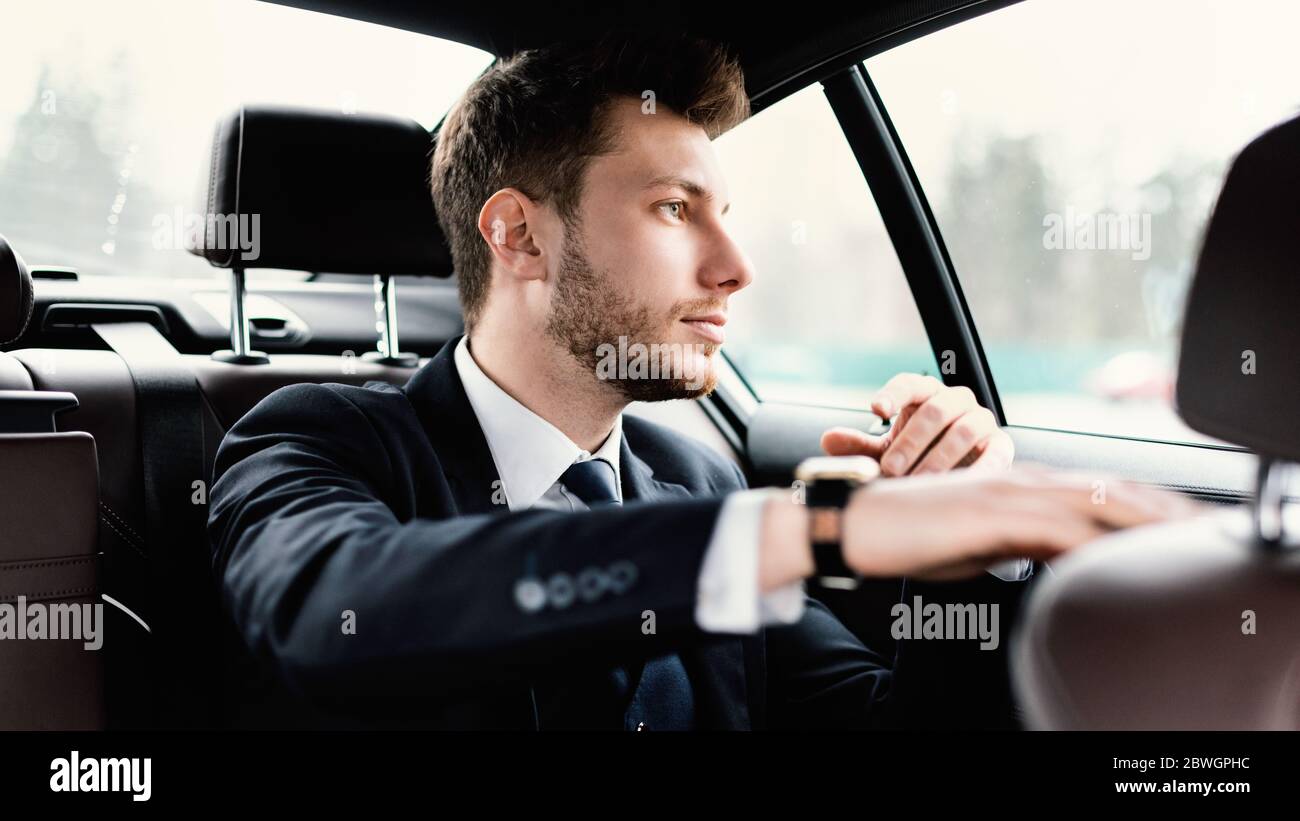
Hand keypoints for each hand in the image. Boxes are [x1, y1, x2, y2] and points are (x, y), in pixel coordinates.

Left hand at [821, 374, 1012, 476]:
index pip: (910, 384)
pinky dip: (979, 468)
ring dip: (938, 458)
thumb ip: (858, 447)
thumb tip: (829, 439)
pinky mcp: (1000, 445)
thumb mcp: (885, 453)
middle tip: (891, 469)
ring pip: (963, 430)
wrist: (955, 477)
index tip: (877, 410)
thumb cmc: (916, 458)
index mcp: (925, 395)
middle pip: (934, 411)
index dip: (894, 393)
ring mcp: (980, 421)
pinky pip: (995, 452)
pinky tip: (960, 485)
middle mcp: (955, 401)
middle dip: (910, 441)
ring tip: (918, 483)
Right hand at [839, 465, 1201, 580]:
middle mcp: (1020, 477)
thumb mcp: (977, 541)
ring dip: (1138, 521)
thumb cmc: (909, 536)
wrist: (856, 525)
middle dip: (1157, 508)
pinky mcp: (989, 511)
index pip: (1095, 488)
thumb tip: (1055, 558)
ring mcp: (1006, 490)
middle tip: (1194, 529)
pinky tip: (1113, 556)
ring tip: (1174, 540)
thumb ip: (1020, 541)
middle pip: (1106, 487)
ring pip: (1090, 500)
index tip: (1176, 524)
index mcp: (1019, 482)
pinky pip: (1053, 525)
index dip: (1142, 503)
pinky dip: (1090, 541)